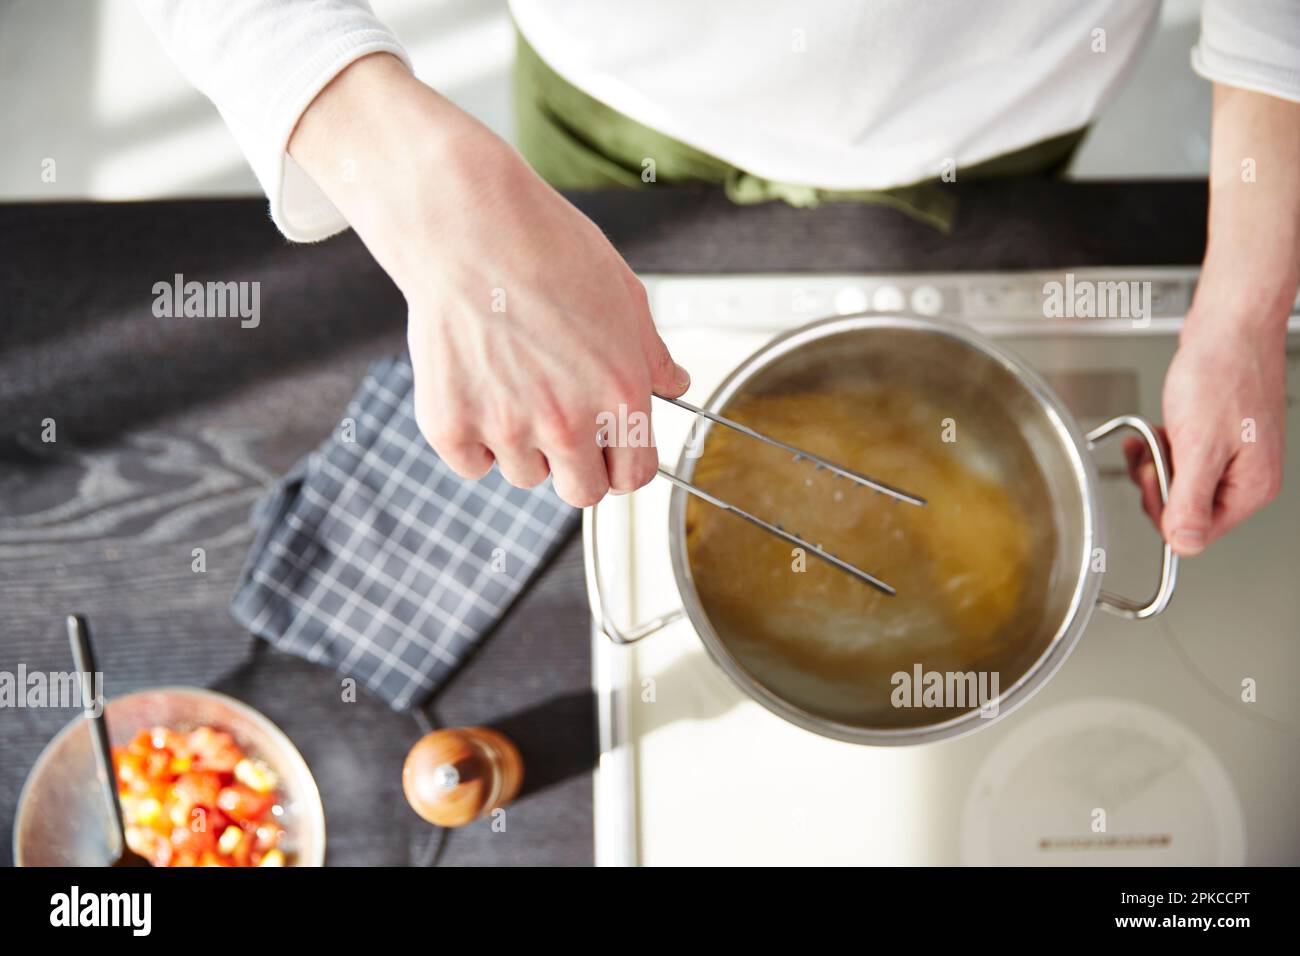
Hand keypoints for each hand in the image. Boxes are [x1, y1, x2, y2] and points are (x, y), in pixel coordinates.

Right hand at [289, 54, 688, 506]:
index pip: (635, 476)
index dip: (624, 466)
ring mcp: (506, 428)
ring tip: (514, 385)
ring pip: (525, 476)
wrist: (469, 224)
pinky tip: (478, 390)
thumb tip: (672, 383)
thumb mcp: (623, 296)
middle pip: (583, 493)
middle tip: (562, 428)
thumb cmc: (545, 247)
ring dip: (524, 446)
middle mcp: (567, 422)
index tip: (612, 455)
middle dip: (579, 468)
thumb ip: (650, 353)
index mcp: (620, 396)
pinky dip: (474, 438)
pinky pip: (472, 464)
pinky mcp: (451, 425)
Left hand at [1125, 304, 1286, 556]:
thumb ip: (1189, 501)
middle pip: (1187, 508)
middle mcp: (1247, 477)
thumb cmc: (1221, 373)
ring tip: (1156, 434)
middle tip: (1153, 454)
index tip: (1153, 478)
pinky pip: (1182, 457)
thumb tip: (1184, 545)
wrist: (1228, 325)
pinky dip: (1163, 445)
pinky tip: (1157, 428)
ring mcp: (1235, 457)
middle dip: (1159, 483)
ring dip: (1158, 461)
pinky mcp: (1219, 438)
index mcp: (1251, 488)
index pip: (1198, 531)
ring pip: (1180, 481)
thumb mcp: (1197, 447)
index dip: (1164, 510)